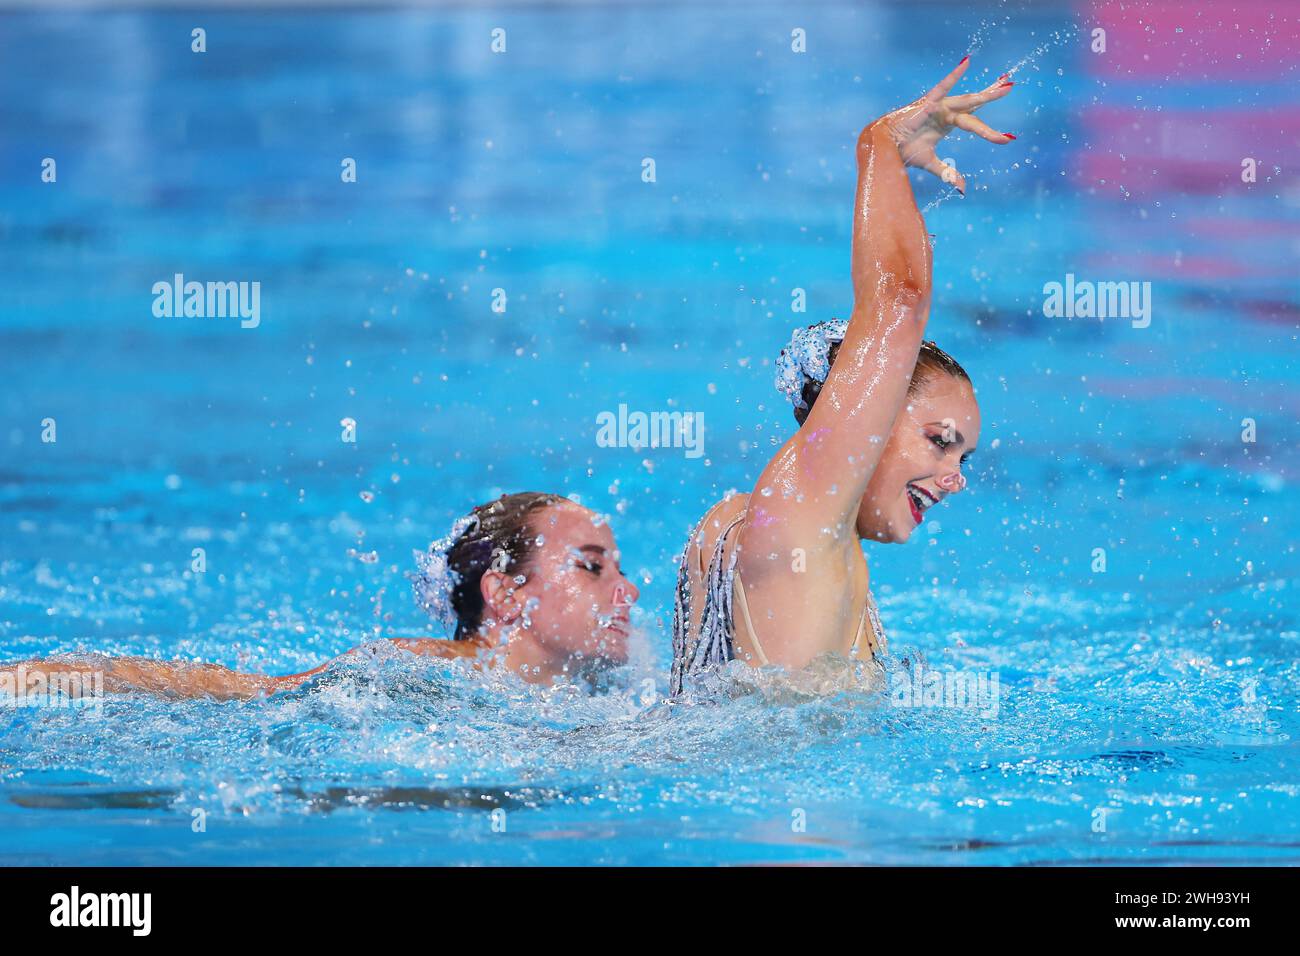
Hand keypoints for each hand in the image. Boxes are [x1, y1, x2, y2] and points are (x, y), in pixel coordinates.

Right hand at [869, 56, 1016, 194]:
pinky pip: (943, 87)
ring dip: (986, 93)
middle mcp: (947, 112)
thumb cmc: (903, 150)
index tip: (1008, 138)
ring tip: (1005, 83)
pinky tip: (967, 62)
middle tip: (1011, 86)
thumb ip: (948, 173)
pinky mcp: (928, 103)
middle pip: (975, 103)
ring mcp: (939, 106)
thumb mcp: (931, 163)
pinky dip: (954, 75)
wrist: (884, 146)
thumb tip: (963, 189)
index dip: (991, 131)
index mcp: (948, 123)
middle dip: (992, 95)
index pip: (975, 122)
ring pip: (967, 99)